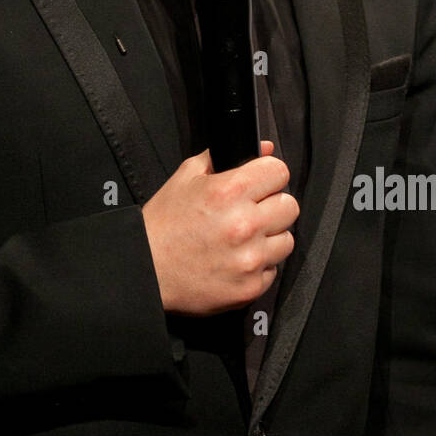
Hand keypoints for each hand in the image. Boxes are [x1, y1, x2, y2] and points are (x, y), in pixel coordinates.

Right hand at [141, 140, 298, 315]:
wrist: (145, 270)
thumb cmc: (162, 226)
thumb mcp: (186, 177)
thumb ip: (224, 158)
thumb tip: (263, 149)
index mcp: (229, 191)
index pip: (279, 172)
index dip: (268, 175)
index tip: (260, 184)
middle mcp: (244, 224)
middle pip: (290, 205)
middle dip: (272, 206)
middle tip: (250, 212)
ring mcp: (250, 258)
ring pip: (286, 239)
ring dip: (269, 238)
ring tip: (242, 240)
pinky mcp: (251, 287)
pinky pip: (272, 270)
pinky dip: (258, 266)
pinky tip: (235, 260)